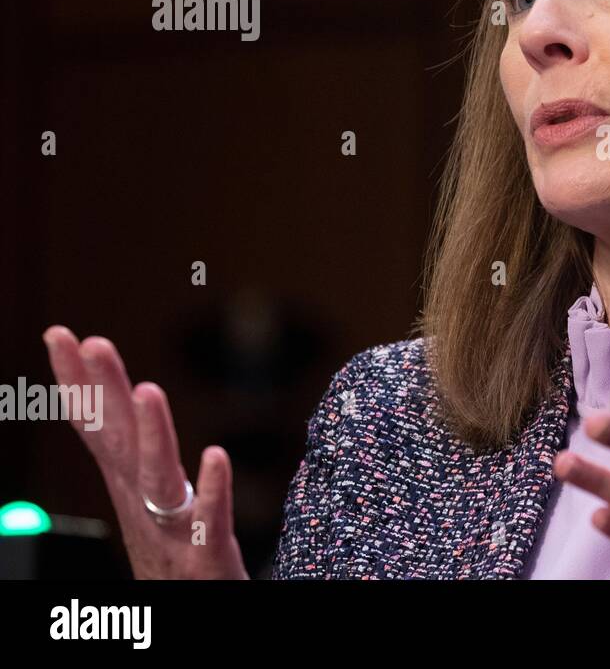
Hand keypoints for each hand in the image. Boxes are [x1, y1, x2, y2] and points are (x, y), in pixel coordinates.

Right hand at [43, 325, 248, 578]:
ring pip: (157, 478)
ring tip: (150, 389)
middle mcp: (142, 504)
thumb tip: (133, 395)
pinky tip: (216, 455)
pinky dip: (211, 489)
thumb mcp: (148, 499)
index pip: (98, 426)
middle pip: (118, 441)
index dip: (78, 382)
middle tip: (92, 341)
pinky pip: (208, 520)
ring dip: (153, 434)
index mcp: (129, 486)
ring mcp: (172, 531)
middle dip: (104, 391)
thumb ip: (139, 453)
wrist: (193, 609)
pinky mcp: (206, 556)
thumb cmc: (175, 555)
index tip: (60, 334)